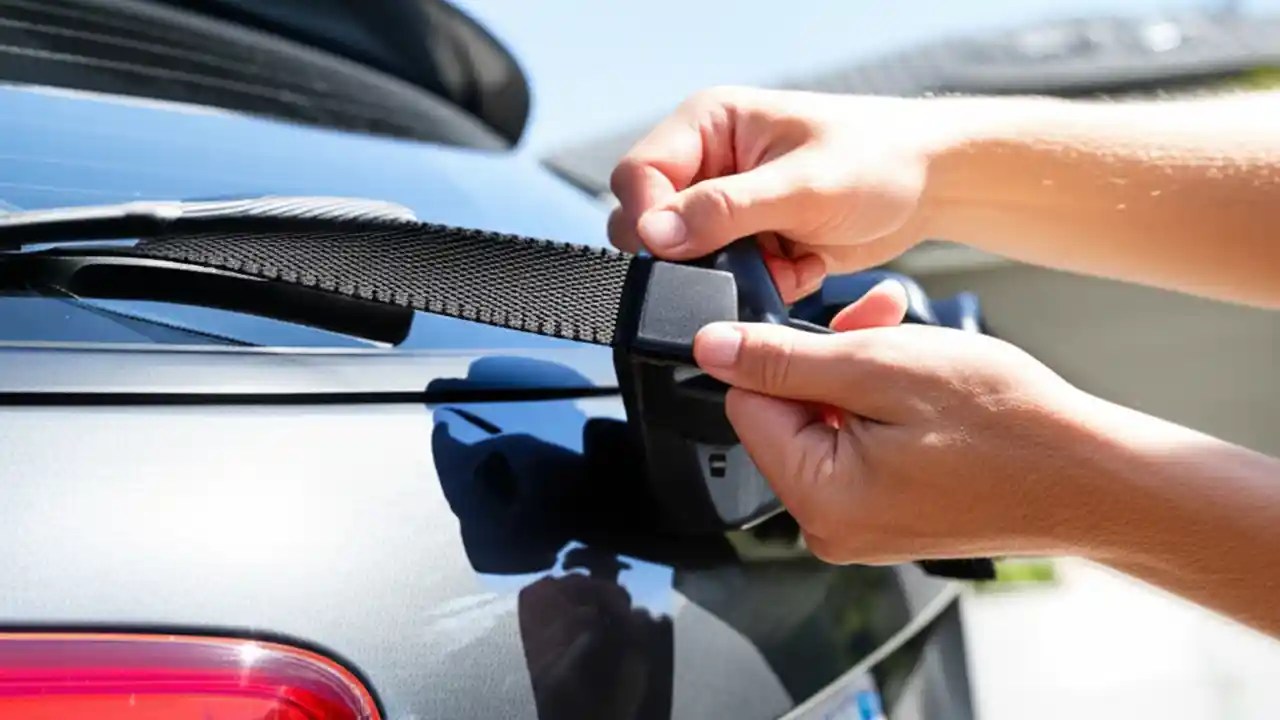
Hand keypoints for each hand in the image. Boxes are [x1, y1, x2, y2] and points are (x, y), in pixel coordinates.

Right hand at [608, 87, 969, 300]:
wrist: (933, 184)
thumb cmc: (878, 158)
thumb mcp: (800, 185)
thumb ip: (724, 210)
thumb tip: (655, 234)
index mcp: (709, 125)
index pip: (639, 175)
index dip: (646, 218)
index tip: (669, 252)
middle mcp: (710, 163)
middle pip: (654, 222)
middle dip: (693, 253)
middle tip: (739, 259)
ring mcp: (729, 206)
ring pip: (690, 260)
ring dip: (734, 273)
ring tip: (785, 259)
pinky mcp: (751, 241)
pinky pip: (728, 280)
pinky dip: (764, 283)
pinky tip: (802, 264)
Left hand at [692, 283, 1099, 563]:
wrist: (1095, 479)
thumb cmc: (1009, 427)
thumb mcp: (884, 367)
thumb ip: (785, 359)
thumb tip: (711, 350)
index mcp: (818, 499)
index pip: (749, 406)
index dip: (784, 353)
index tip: (837, 323)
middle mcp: (830, 526)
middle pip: (788, 415)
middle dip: (830, 357)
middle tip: (886, 320)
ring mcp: (862, 527)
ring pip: (828, 424)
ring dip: (861, 373)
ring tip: (916, 344)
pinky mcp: (890, 517)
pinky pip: (861, 449)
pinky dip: (883, 408)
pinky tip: (924, 382)